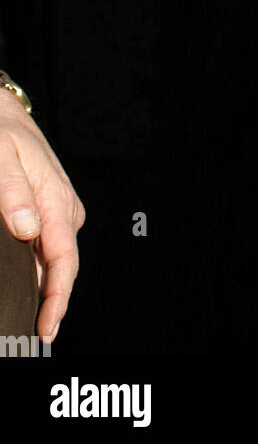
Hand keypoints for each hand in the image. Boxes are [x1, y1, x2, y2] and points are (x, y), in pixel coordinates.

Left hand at [0, 89, 84, 340]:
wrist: (3, 112)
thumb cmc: (1, 131)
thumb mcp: (0, 157)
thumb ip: (12, 192)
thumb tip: (28, 229)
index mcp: (55, 197)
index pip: (64, 258)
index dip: (57, 297)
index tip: (46, 325)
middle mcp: (64, 207)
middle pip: (63, 266)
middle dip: (51, 301)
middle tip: (32, 331)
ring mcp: (60, 208)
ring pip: (57, 258)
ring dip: (45, 285)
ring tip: (29, 311)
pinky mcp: (53, 209)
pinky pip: (51, 246)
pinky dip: (42, 266)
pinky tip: (30, 278)